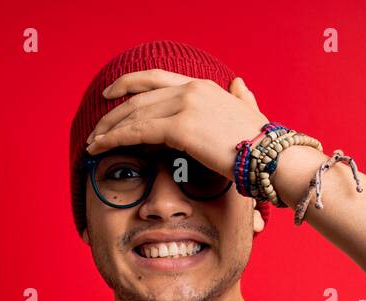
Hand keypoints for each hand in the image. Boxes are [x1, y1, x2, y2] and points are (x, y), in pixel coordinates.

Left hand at [85, 70, 269, 182]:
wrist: (273, 157)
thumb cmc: (263, 146)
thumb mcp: (250, 115)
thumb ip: (241, 98)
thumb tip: (239, 85)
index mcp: (203, 86)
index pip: (156, 79)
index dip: (130, 84)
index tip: (112, 94)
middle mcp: (191, 89)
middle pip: (139, 96)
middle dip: (113, 113)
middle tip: (96, 129)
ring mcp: (186, 105)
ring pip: (134, 113)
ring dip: (108, 128)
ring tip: (92, 143)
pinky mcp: (181, 127)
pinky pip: (138, 131)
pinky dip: (115, 138)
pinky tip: (101, 147)